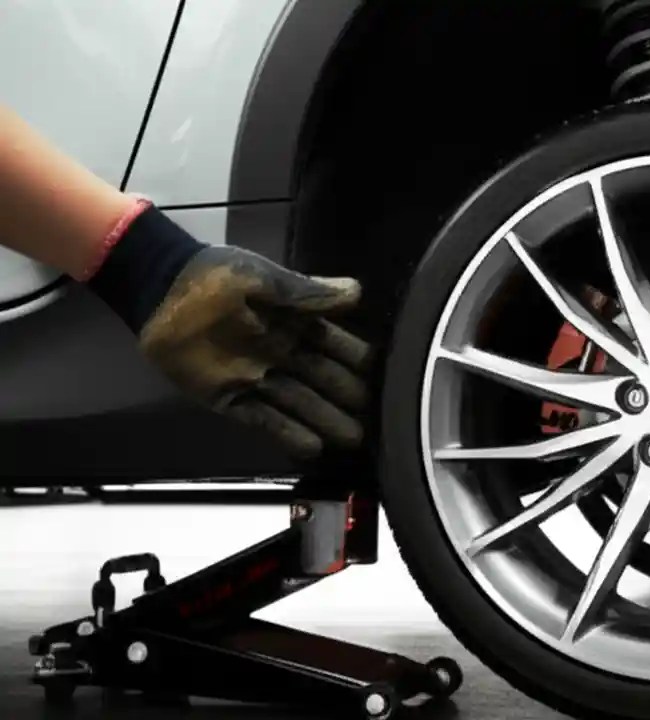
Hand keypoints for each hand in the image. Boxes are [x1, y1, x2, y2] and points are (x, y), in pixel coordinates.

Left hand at [137, 246, 371, 459]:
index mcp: (293, 322)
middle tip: (376, 418)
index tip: (386, 376)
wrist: (161, 289)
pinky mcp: (228, 397)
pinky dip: (287, 433)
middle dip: (348, 396)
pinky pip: (263, 419)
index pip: (335, 344)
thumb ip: (308, 293)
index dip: (358, 360)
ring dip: (325, 420)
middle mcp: (281, 353)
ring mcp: (255, 377)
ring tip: (353, 439)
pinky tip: (313, 448)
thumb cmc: (215, 277)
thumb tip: (358, 295)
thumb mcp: (264, 279)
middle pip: (322, 379)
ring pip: (298, 403)